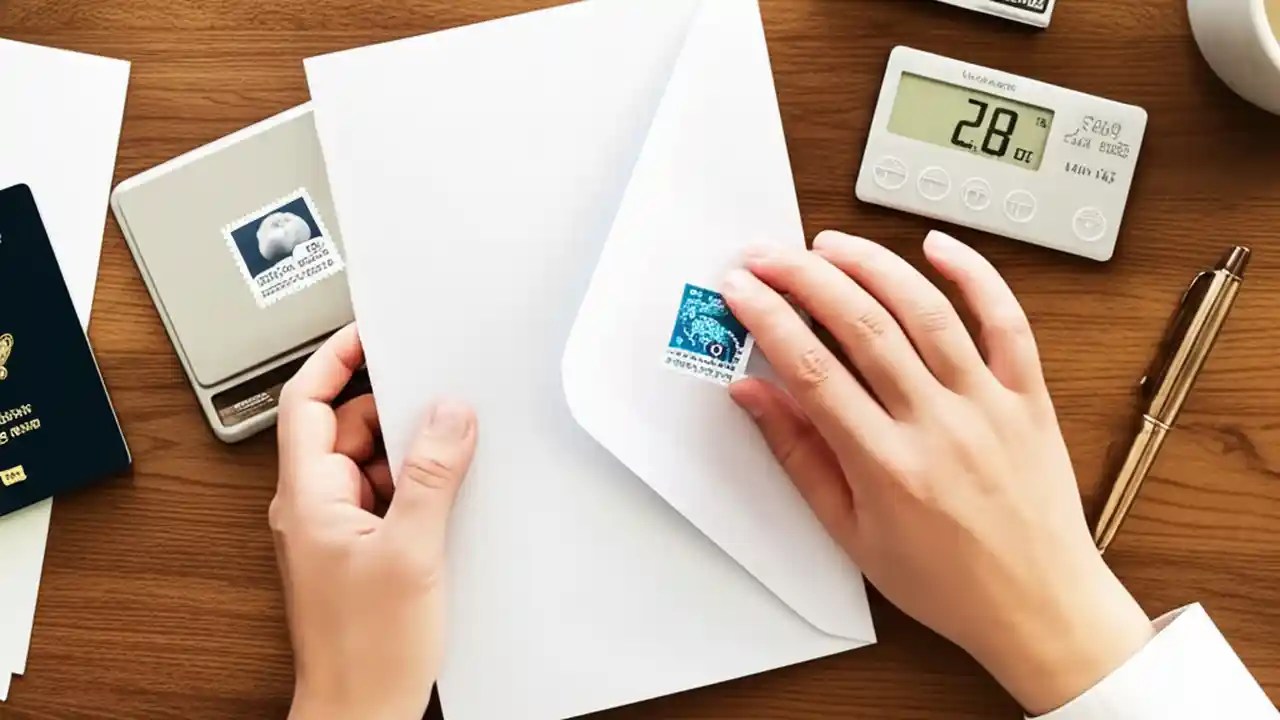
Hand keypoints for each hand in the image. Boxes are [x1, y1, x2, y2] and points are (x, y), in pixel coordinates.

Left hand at [270, 324, 477, 719]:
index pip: (307, 402)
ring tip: (450, 467)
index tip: (369, 332)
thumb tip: (448, 413)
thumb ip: (432, 475)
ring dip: (411, 456)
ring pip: (372, 462)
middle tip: (441, 407)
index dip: (335, 359)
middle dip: (394, 413)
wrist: (362, 713)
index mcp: (307, 497)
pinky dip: (416, 488)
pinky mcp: (361, 549)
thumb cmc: (367, 652)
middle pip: (347, 427)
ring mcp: (337, 529)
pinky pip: (386, 495)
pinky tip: (447, 502)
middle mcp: (315, 506)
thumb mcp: (412, 551)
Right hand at [722, 231, 1152, 715]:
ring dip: (872, 264)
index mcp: (887, 466)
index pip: (813, 370)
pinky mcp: (1028, 396)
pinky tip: (938, 246)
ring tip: (830, 244)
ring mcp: (988, 404)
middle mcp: (938, 425)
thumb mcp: (851, 533)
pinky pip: (1006, 321)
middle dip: (805, 278)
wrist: (1040, 607)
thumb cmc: (946, 582)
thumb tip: (754, 395)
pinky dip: (975, 274)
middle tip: (770, 256)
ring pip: (925, 311)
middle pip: (861, 326)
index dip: (768, 318)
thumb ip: (799, 457)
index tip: (740, 290)